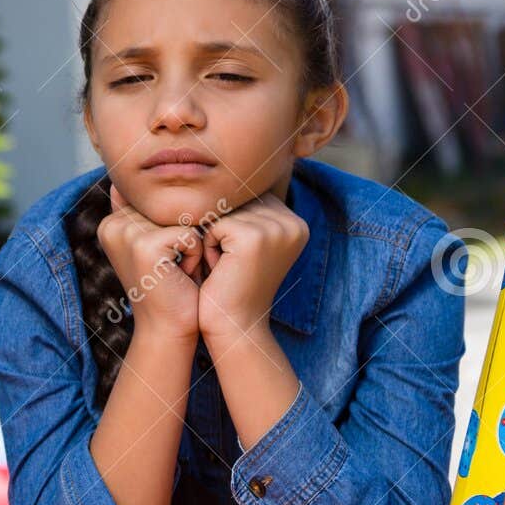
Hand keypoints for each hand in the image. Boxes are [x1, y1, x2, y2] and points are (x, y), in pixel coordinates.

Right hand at [96, 183, 204, 342]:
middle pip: (170, 207)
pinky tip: (180, 274)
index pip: (159, 202)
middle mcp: (113, 225)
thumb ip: (147, 213)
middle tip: (171, 266)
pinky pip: (190, 233)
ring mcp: (126, 234)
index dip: (173, 227)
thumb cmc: (170, 286)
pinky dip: (194, 253)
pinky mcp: (145, 245)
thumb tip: (145, 183)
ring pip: (182, 217)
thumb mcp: (155, 245)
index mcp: (111, 222)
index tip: (163, 259)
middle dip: (183, 233)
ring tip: (176, 268)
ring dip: (190, 243)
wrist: (168, 328)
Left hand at [197, 192, 307, 341]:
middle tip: (230, 265)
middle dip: (223, 231)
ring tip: (226, 267)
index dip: (232, 227)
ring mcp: (275, 228)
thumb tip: (228, 179)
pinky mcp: (253, 237)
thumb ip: (250, 214)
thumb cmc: (233, 287)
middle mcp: (293, 222)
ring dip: (214, 240)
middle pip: (238, 203)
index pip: (250, 200)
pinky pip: (214, 226)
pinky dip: (208, 247)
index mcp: (296, 223)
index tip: (239, 259)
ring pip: (224, 213)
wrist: (235, 325)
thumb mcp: (249, 247)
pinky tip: (220, 269)